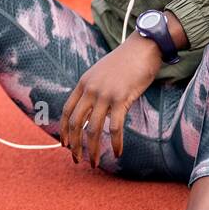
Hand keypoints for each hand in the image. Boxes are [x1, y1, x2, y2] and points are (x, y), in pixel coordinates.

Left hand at [59, 35, 162, 167]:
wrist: (144, 46)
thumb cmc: (126, 62)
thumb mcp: (102, 73)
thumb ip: (94, 90)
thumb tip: (92, 111)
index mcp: (83, 83)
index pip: (67, 111)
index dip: (64, 130)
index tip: (64, 145)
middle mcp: (90, 89)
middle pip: (76, 123)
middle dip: (74, 145)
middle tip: (78, 160)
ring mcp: (105, 94)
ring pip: (93, 129)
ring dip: (93, 150)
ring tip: (94, 163)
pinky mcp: (122, 98)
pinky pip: (115, 127)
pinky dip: (116, 143)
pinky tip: (118, 153)